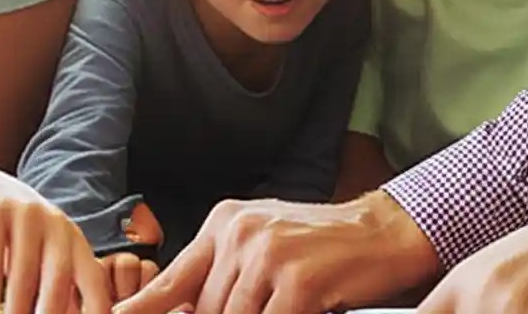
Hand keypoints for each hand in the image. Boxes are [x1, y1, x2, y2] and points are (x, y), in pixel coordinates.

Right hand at [0, 177, 110, 313]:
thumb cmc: (13, 236)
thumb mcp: (41, 252)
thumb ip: (57, 284)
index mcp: (73, 240)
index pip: (93, 278)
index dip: (97, 306)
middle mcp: (54, 225)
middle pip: (60, 274)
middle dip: (52, 311)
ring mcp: (24, 216)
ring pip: (24, 271)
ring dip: (17, 307)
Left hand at [113, 192, 439, 313]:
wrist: (382, 232)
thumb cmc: (321, 244)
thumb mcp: (262, 242)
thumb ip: (220, 272)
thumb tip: (179, 310)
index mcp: (225, 222)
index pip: (172, 282)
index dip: (144, 311)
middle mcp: (240, 234)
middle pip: (207, 312)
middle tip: (262, 304)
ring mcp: (269, 257)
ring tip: (285, 301)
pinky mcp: (298, 283)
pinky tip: (300, 309)